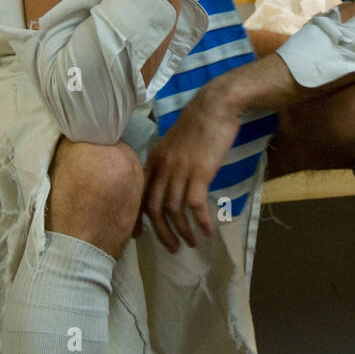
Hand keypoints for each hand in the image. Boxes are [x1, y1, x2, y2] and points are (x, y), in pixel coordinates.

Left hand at [137, 91, 241, 251]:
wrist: (216, 106)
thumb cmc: (199, 123)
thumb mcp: (174, 142)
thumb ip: (168, 162)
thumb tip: (169, 182)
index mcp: (154, 159)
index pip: (140, 194)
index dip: (138, 218)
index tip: (140, 235)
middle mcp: (163, 167)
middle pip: (154, 208)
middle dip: (162, 232)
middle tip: (172, 248)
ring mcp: (180, 170)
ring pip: (173, 210)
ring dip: (182, 231)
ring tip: (192, 243)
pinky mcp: (200, 172)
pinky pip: (195, 204)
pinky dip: (200, 221)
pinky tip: (207, 230)